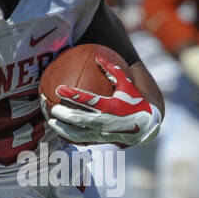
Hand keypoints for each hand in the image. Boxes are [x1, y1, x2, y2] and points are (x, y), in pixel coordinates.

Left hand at [47, 55, 162, 147]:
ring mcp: (102, 133)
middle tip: (52, 107)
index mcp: (110, 106)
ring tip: (51, 123)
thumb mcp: (127, 84)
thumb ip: (112, 70)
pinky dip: (71, 139)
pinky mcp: (102, 141)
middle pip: (79, 119)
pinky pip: (83, 141)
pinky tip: (60, 136)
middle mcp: (105, 121)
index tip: (60, 89)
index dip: (72, 94)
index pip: (87, 100)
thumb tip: (97, 56)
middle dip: (63, 114)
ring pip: (78, 134)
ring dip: (63, 129)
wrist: (147, 126)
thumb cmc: (136, 101)